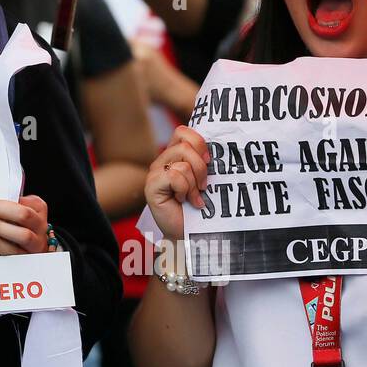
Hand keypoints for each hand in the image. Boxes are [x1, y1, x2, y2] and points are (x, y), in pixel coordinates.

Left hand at [0, 192, 49, 254]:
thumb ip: (3, 199)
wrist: (31, 245)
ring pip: (23, 235)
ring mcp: (36, 243)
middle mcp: (40, 225)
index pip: (21, 200)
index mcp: (38, 208)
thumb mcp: (16, 206)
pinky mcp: (26, 256)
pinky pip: (13, 251)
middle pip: (23, 215)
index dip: (0, 200)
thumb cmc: (19, 223)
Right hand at [144, 124, 209, 240]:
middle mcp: (162, 161)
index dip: (199, 143)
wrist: (189, 234)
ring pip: (183, 164)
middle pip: (185, 145)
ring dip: (194, 184)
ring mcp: (155, 173)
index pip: (183, 132)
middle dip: (201, 167)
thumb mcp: (204, 179)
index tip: (209, 161)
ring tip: (193, 197)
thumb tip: (215, 149)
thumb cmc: (199, 207)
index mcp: (174, 156)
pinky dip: (184, 190)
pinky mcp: (151, 185)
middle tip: (203, 185)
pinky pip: (175, 176)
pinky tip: (183, 201)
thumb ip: (203, 162)